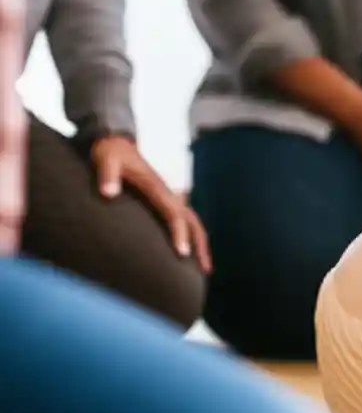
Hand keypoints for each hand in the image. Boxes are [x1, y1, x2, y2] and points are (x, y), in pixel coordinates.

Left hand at [90, 136, 210, 272]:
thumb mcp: (105, 159)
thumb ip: (107, 176)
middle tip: (204, 270)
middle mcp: (167, 193)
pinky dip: (189, 235)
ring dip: (199, 243)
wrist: (115, 142)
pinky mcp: (162, 200)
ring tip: (203, 268)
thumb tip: (108, 193)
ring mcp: (166, 196)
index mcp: (157, 187)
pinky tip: (187, 250)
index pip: (174, 214)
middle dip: (199, 245)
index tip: (182, 254)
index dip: (180, 234)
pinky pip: (182, 219)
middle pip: (192, 221)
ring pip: (191, 221)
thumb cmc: (109, 153)